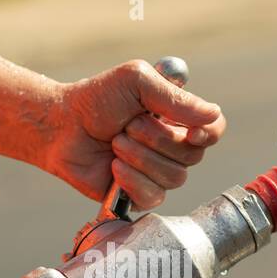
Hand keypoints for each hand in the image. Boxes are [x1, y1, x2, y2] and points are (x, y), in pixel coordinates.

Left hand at [44, 59, 227, 209]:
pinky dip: (132, 180)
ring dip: (140, 157)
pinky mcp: (140, 194)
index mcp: (178, 117)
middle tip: (127, 126)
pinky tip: (113, 167)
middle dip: (156, 139)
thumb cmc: (97, 99)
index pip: (214, 128)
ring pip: (174, 177)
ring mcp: (158, 172)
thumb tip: (212, 115)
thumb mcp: (136, 81)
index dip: (209, 133)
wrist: (62, 127)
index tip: (192, 131)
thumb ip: (174, 97)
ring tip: (115, 143)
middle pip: (193, 155)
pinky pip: (154, 196)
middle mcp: (173, 146)